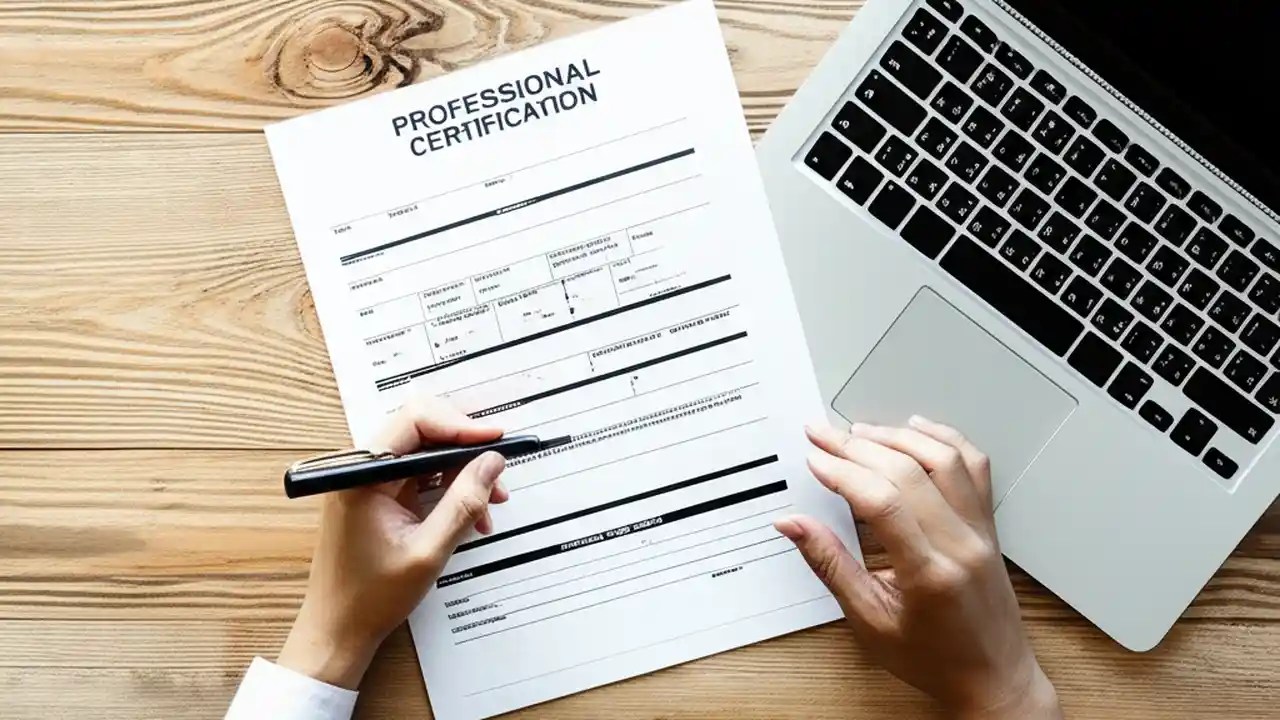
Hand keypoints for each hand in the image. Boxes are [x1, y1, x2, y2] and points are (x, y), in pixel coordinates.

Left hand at [277, 396, 507, 688]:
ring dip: (462, 473)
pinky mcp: (378, 497)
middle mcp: (360, 471)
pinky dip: (449, 490)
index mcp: (361, 477)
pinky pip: (420, 477)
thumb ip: (462, 504)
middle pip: (423, 432)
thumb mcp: (427, 552)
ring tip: (489, 504)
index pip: (415, 421)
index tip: (494, 440)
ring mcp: (368, 483)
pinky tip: (471, 515)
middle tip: (496, 473)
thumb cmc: (368, 599)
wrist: (337, 630)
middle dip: (465, 450)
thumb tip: (491, 463)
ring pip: (426, 454)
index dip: (460, 425)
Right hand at [775, 417, 1061, 719]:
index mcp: (930, 574)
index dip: (844, 472)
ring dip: (897, 436)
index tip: (816, 459)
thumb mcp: (869, 622)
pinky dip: (945, 439)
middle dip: (858, 446)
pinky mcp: (989, 525)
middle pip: (909, 472)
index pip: (883, 502)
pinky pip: (975, 467)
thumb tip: (793, 524)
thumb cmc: (933, 659)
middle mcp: (962, 545)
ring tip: (860, 430)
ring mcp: (981, 531)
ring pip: (945, 459)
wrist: (993, 677)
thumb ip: (831, 565)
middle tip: (824, 434)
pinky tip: (917, 429)